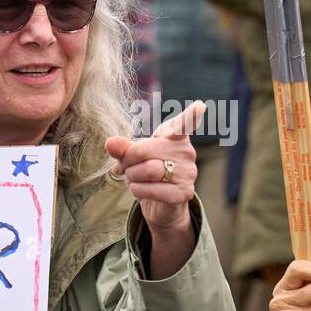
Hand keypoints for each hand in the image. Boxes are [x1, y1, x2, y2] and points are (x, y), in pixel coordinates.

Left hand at [105, 100, 204, 233]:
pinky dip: (138, 191)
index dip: (190, 116)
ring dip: (132, 177)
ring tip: (135, 180)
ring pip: (149, 170)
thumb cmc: (147, 173)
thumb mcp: (132, 157)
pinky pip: (152, 190)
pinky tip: (140, 190)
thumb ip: (122, 148)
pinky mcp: (184, 193)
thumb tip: (111, 143)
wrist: (159, 204)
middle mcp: (186, 152)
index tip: (199, 106)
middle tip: (127, 168)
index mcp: (175, 137)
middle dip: (128, 161)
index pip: (183, 124)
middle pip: (143, 150)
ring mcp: (188, 173)